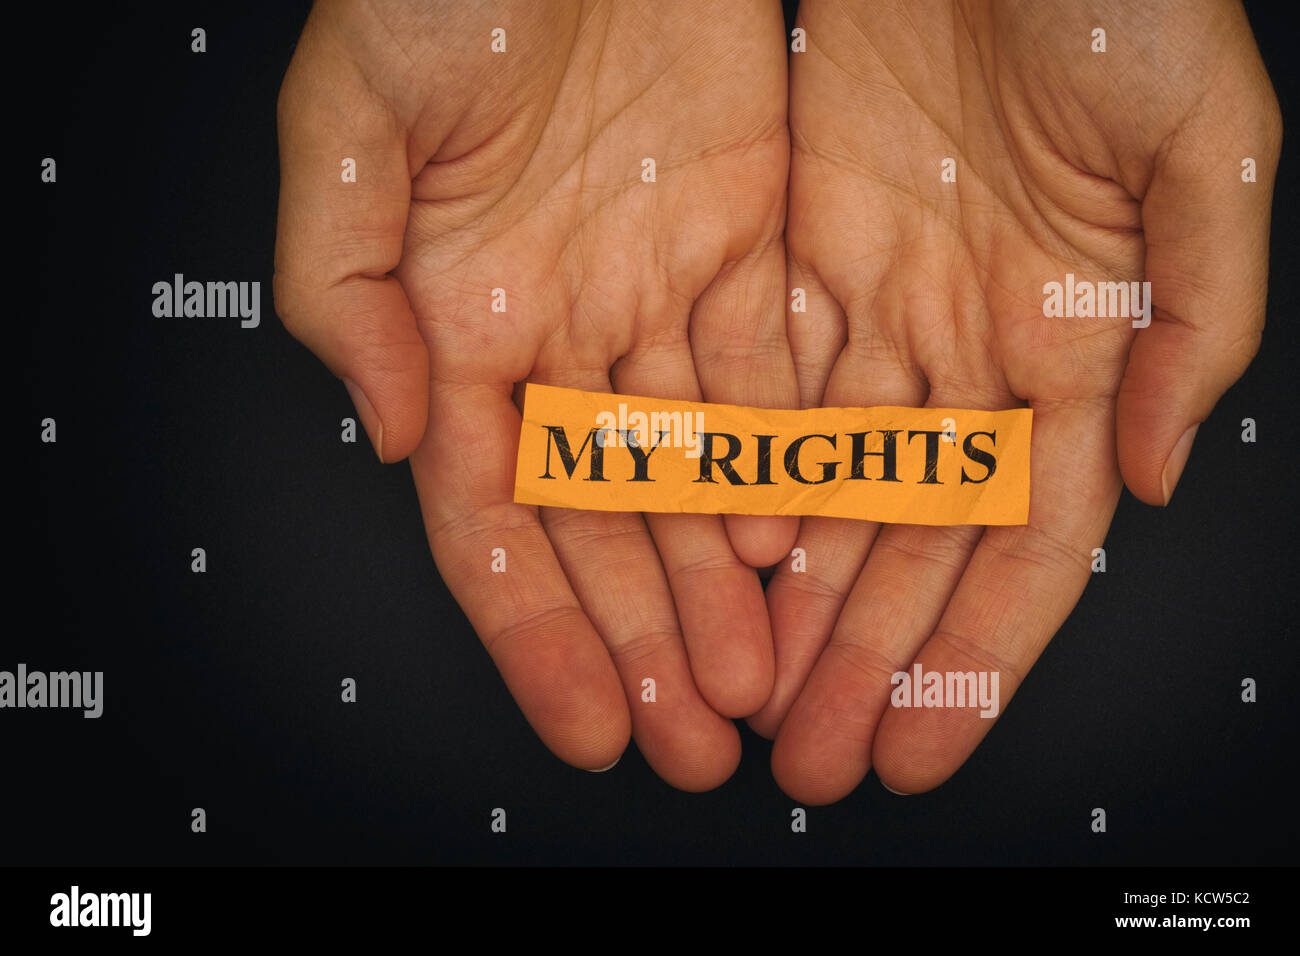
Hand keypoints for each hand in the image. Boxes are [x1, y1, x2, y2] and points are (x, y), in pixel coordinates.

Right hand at [273, 0, 799, 787]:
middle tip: (697, 742)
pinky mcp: (737, 247)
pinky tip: (800, 551)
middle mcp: (555, 333)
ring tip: (758, 683)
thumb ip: (345, 294)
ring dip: (723, 586)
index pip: (495, 519)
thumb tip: (388, 438)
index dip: (538, 631)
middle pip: (605, 524)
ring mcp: (649, 296)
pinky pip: (767, 382)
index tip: (588, 725)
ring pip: (694, 476)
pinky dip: (784, 471)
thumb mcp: (350, 123)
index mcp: (455, 325)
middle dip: (647, 639)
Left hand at [752, 0, 1279, 800]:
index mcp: (1070, 347)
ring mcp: (879, 310)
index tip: (917, 752)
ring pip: (825, 490)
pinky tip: (710, 563)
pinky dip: (736, 481)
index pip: (1019, 545)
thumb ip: (1195, 323)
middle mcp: (967, 351)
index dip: (972, 660)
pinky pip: (760, 394)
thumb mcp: (1201, 151)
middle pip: (906, 544)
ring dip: (790, 599)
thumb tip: (1153, 479)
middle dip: (860, 659)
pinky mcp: (796, 259)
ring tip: (749, 694)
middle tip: (809, 760)